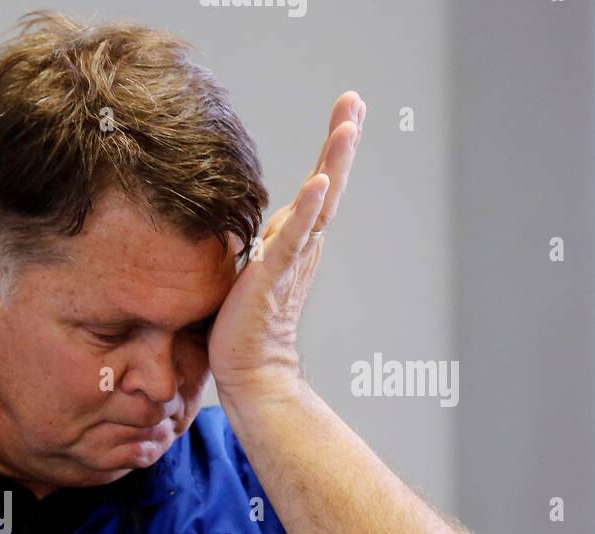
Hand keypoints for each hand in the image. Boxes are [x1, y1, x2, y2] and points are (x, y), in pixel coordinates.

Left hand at [207, 91, 365, 402]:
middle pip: (326, 183)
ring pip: (317, 202)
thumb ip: (253, 245)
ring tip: (348, 126)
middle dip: (340, 141)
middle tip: (354, 100)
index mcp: (292, 242)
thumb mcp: (245, 271)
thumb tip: (240, 226)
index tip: (345, 111)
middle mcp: (299, 246)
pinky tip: (319, 182)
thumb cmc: (242, 328)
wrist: (249, 371)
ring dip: (333, 162)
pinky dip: (307, 209)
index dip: (329, 151)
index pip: (314, 188)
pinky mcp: (273, 275)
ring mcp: (290, 259)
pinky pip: (292, 238)